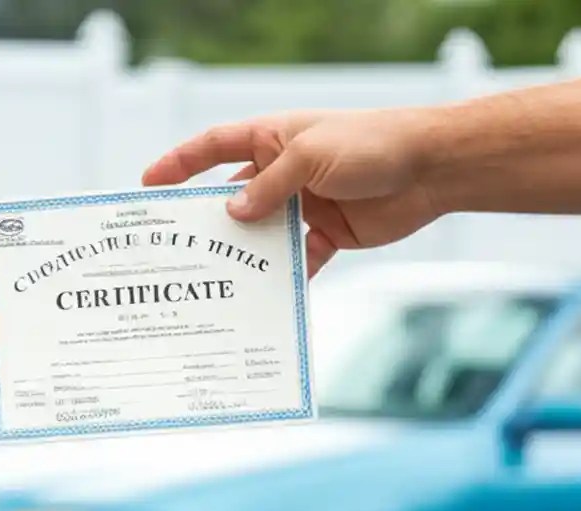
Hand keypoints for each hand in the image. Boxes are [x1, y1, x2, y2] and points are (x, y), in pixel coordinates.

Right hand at [142, 109, 442, 276]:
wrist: (432, 169)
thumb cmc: (372, 145)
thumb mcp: (311, 157)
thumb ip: (270, 186)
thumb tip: (232, 213)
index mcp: (274, 139)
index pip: (215, 147)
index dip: (180, 164)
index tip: (148, 185)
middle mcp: (284, 171)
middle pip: (234, 198)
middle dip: (207, 222)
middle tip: (174, 248)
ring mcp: (305, 204)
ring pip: (263, 235)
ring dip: (244, 256)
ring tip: (215, 282)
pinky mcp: (329, 233)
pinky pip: (298, 260)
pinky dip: (285, 279)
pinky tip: (267, 301)